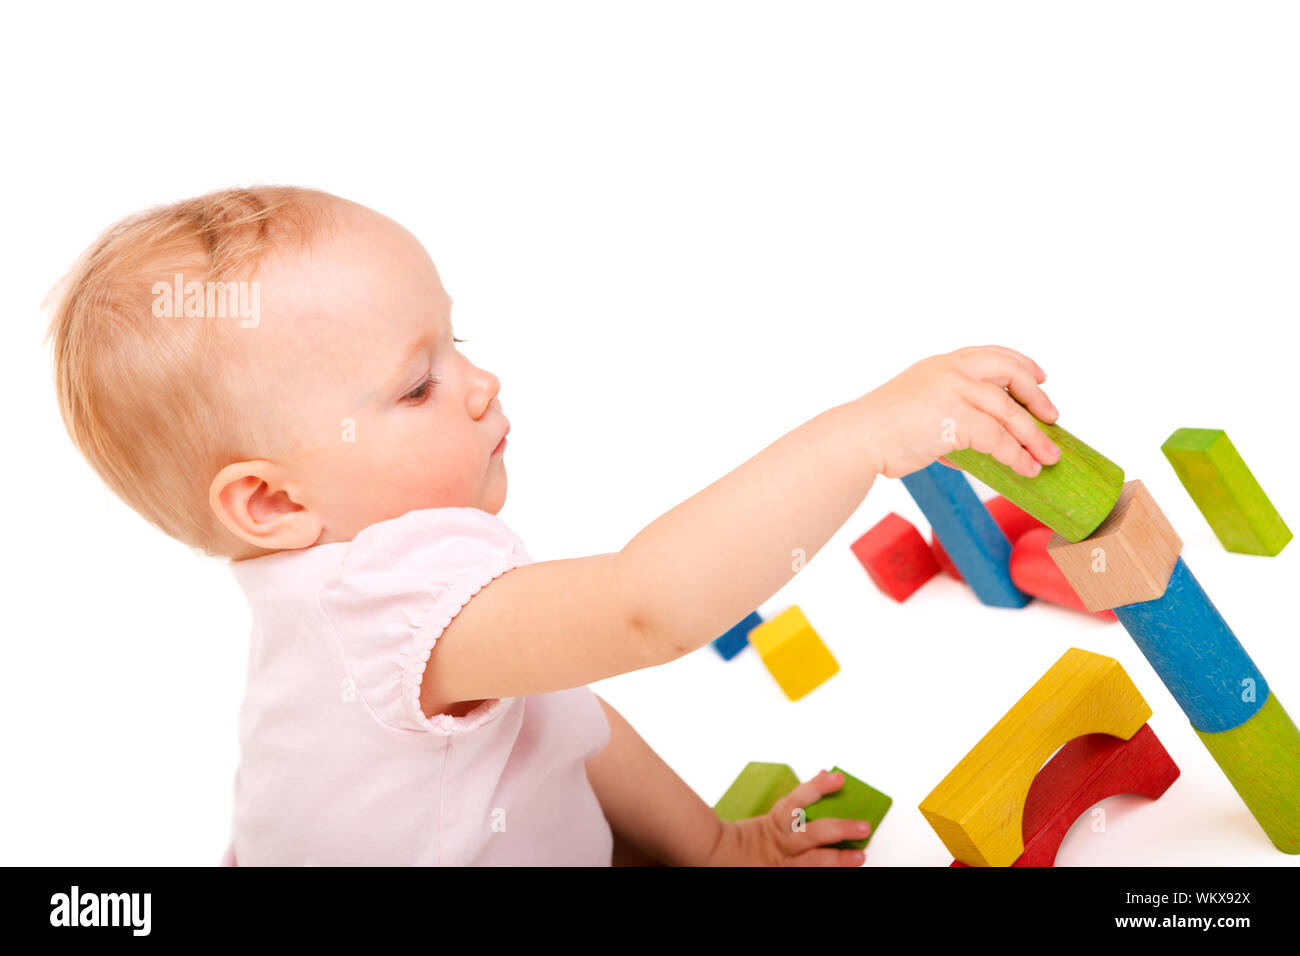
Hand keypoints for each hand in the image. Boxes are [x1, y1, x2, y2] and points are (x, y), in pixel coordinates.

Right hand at [704, 770, 871, 865]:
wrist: (722, 859)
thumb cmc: (754, 837)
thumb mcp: (775, 815)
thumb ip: (802, 799)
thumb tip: (826, 774)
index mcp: (775, 823)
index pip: (796, 802)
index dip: (817, 789)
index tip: (837, 778)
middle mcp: (780, 844)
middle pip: (810, 834)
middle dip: (838, 829)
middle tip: (863, 826)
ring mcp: (782, 863)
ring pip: (811, 862)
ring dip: (837, 859)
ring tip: (859, 856)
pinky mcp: (783, 875)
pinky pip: (805, 874)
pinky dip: (825, 872)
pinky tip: (843, 871)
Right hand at [856, 344, 1060, 478]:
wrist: (857, 438)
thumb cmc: (882, 430)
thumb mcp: (919, 407)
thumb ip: (950, 417)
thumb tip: (979, 445)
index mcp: (941, 364)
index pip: (991, 354)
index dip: (1021, 364)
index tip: (1039, 377)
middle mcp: (950, 370)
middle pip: (1009, 372)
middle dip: (1036, 397)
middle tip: (1052, 418)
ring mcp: (953, 390)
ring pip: (1009, 411)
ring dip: (1034, 436)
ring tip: (1048, 457)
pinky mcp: (955, 417)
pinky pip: (997, 438)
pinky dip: (1016, 455)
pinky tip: (1025, 468)